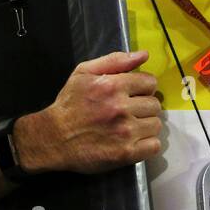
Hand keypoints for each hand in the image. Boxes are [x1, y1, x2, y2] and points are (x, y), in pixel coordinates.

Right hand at [16, 50, 161, 174]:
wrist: (53, 138)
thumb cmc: (69, 104)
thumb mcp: (84, 72)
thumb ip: (115, 60)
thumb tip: (144, 55)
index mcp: (112, 86)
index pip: (150, 83)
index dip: (144, 88)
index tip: (134, 94)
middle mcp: (120, 108)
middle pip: (154, 105)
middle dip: (144, 107)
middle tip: (130, 112)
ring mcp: (124, 132)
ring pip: (156, 125)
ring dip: (146, 125)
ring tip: (131, 127)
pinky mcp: (125, 154)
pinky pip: (153, 146)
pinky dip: (147, 144)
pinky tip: (135, 141)